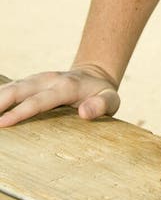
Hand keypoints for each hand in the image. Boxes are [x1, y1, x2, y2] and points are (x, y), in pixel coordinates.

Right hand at [0, 66, 119, 127]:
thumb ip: (101, 106)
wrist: (95, 76)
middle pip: (20, 89)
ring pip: (11, 86)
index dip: (21, 111)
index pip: (40, 100)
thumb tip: (84, 113)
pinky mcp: (30, 83)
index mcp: (67, 86)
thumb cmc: (101, 93)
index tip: (3, 123)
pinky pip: (10, 88)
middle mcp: (49, 80)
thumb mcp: (111, 100)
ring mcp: (37, 79)